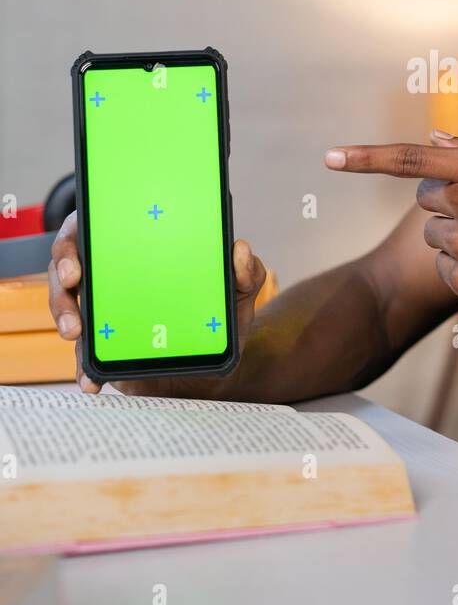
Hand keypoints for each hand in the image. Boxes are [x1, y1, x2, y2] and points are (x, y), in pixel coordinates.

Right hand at [48, 211, 266, 396]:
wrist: (214, 368)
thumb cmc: (218, 318)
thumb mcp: (238, 294)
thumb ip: (247, 271)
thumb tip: (241, 250)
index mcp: (139, 248)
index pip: (100, 224)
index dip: (83, 227)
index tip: (85, 240)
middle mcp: (113, 275)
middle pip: (70, 260)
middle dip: (63, 269)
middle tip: (73, 280)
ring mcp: (101, 311)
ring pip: (66, 304)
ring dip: (63, 314)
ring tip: (76, 332)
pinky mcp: (101, 346)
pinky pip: (82, 354)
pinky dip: (83, 368)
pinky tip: (90, 380)